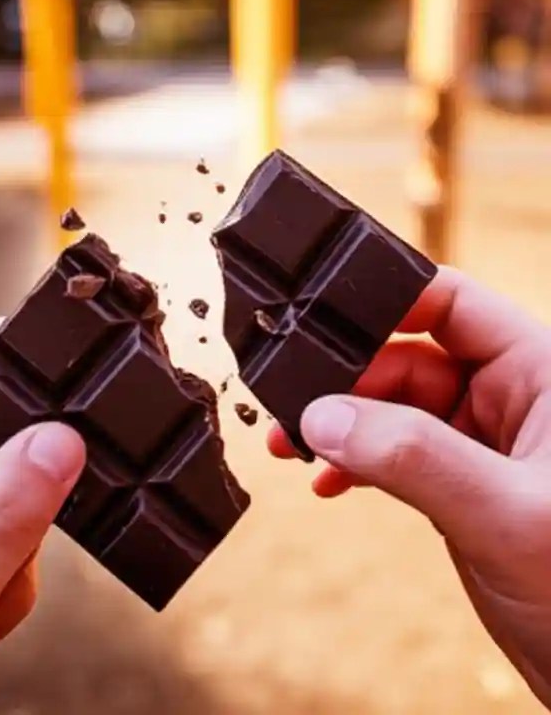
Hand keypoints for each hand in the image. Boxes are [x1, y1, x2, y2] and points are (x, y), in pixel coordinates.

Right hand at [269, 266, 550, 704]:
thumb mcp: (504, 514)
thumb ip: (413, 458)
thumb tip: (323, 416)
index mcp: (544, 375)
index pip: (452, 304)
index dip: (384, 301)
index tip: (315, 315)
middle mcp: (515, 398)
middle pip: (407, 356)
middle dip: (344, 379)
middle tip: (290, 409)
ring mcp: (486, 444)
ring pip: (393, 407)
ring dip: (339, 424)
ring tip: (290, 447)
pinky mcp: (464, 486)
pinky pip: (396, 454)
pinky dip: (354, 462)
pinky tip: (326, 484)